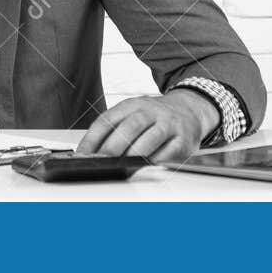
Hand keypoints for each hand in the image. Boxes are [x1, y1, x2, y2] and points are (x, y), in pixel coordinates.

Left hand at [75, 92, 218, 162]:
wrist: (189, 109)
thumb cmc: (154, 117)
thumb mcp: (133, 114)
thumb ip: (114, 131)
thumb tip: (91, 154)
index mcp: (132, 105)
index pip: (108, 119)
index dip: (93, 138)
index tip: (83, 154)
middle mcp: (151, 111)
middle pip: (129, 127)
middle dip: (113, 147)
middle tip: (102, 162)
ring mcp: (169, 124)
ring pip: (150, 138)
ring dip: (134, 154)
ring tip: (122, 166)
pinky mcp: (184, 139)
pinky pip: (169, 151)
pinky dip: (157, 161)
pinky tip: (147, 167)